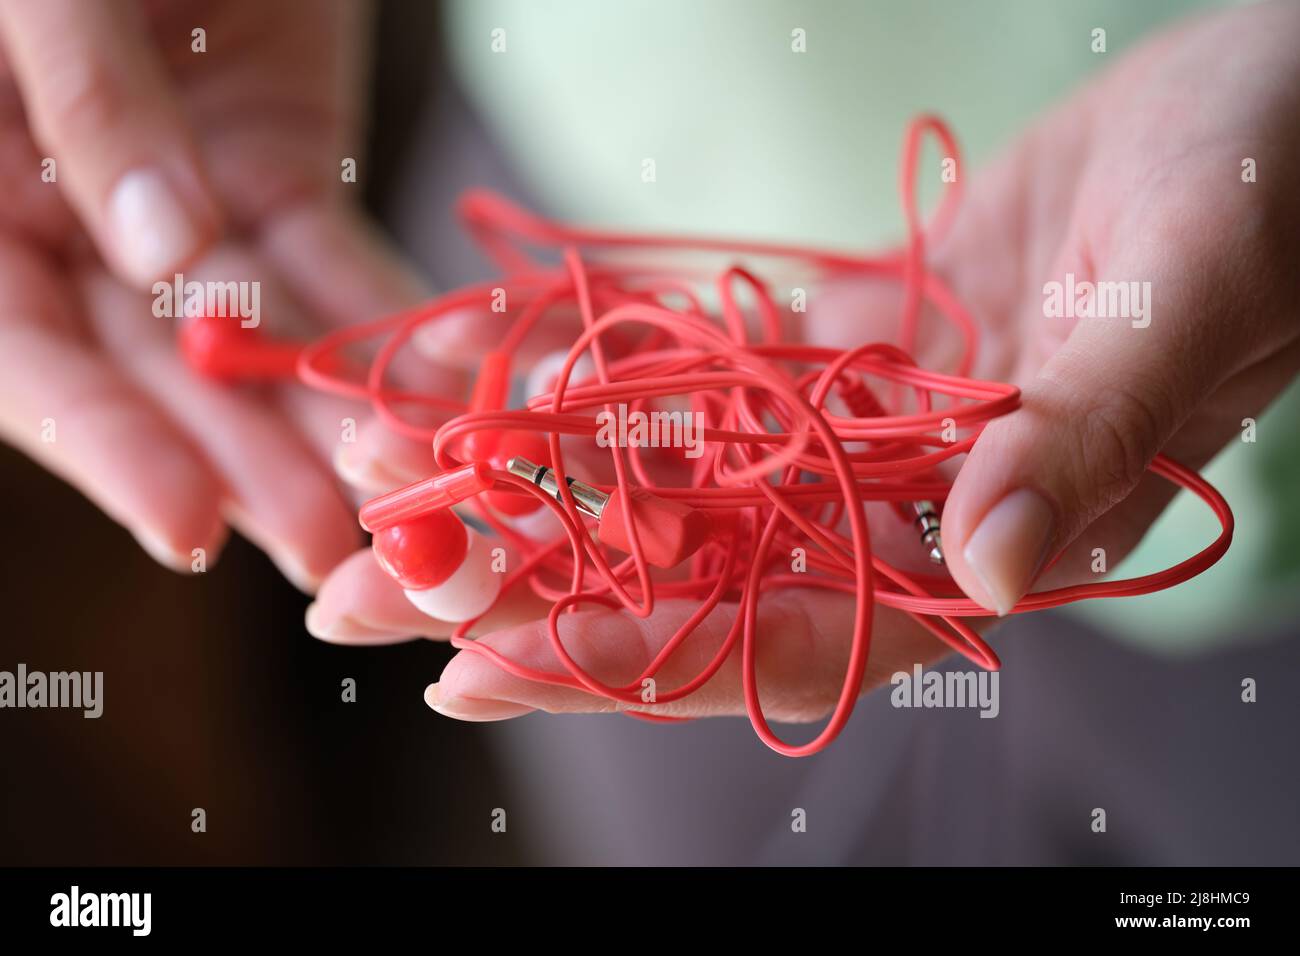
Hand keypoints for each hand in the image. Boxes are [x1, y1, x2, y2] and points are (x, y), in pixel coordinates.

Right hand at [0, 0, 435, 586]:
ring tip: (401, 497)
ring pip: (258, 335)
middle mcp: (68, 222)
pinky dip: (392, 317)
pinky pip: (336, 256)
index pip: (24, 358)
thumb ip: (84, 104)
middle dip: (248, 465)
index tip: (185, 528)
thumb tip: (166, 258)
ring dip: (332, 419)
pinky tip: (447, 379)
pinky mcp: (279, 165)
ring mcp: (184, 200)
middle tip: (333, 552)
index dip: (102, 447)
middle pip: (157, 374)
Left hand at [309, 1, 1299, 721]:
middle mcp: (903, 506)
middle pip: (690, 574)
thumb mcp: (1182, 301)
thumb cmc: (1267, 195)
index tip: (480, 661)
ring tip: (376, 482)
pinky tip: (474, 371)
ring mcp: (863, 431)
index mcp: (987, 538)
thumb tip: (984, 573)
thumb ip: (1085, 440)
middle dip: (524, 588)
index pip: (788, 629)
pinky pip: (694, 376)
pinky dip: (589, 373)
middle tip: (362, 598)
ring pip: (670, 479)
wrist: (1265, 107)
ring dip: (526, 483)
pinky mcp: (841, 350)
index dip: (632, 652)